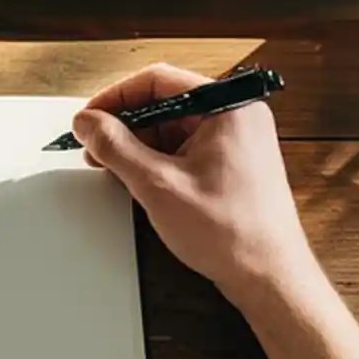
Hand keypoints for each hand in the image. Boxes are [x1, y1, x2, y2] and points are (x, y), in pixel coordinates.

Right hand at [73, 64, 311, 304]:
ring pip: (174, 126)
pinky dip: (159, 159)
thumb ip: (116, 147)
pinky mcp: (234, 162)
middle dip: (125, 124)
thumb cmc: (232, 234)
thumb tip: (88, 122)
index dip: (115, 97)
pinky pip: (188, 146)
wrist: (269, 278)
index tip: (90, 117)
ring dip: (140, 144)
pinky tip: (140, 179)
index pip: (158, 80)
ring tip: (114, 168)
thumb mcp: (158, 186)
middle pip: (166, 102)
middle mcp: (237, 116)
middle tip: (95, 146)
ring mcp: (238, 140)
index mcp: (228, 107)